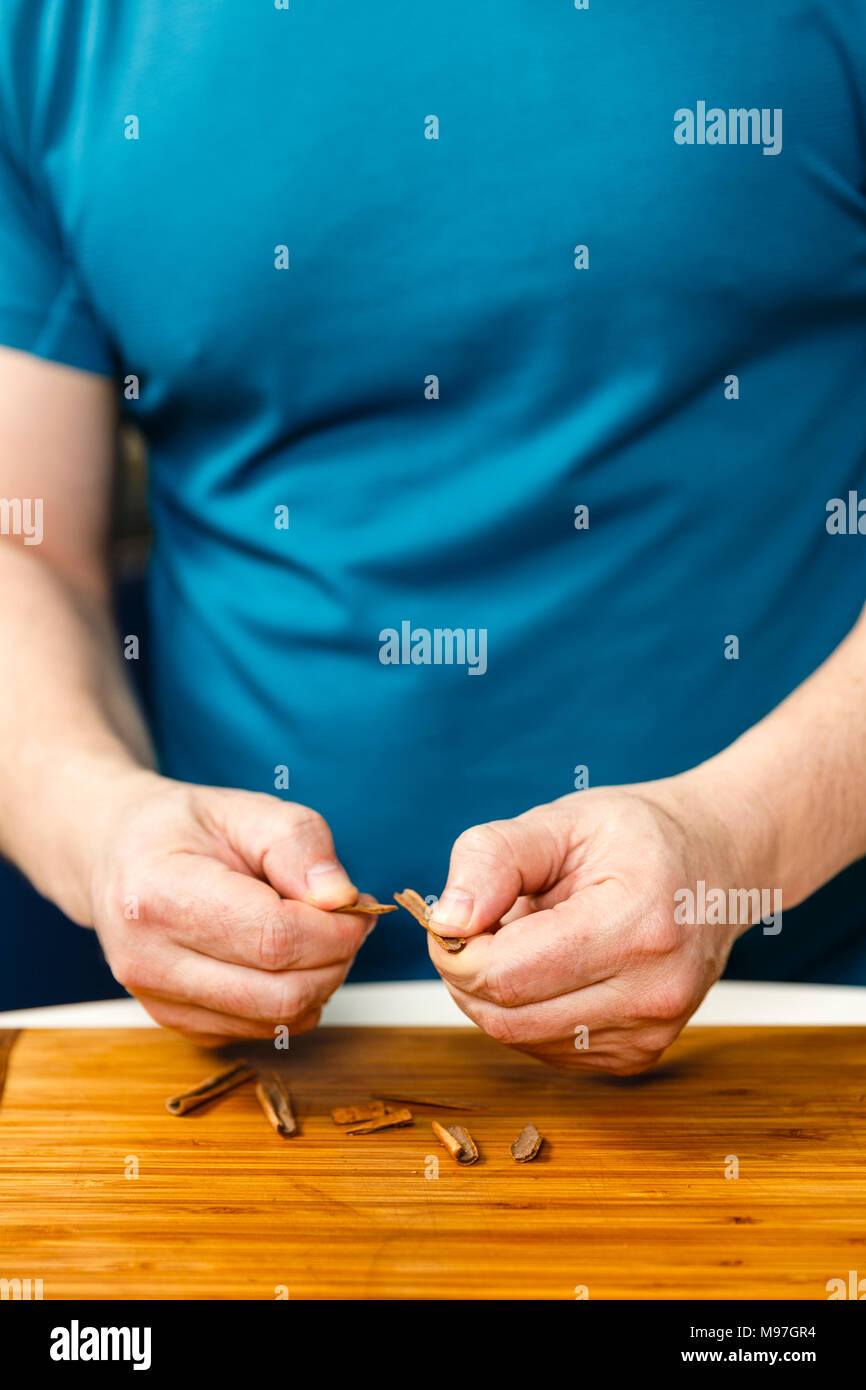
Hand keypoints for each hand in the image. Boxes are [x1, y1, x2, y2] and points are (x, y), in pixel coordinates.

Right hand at [84, 770, 371, 1043]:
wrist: (117, 857)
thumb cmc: (182, 830)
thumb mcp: (243, 809)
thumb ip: (298, 843)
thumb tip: (340, 897)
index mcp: (160, 895)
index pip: (274, 938)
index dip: (335, 929)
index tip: (358, 904)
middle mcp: (148, 959)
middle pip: (279, 991)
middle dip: (337, 958)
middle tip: (349, 920)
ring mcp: (156, 1001)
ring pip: (275, 1019)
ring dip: (321, 981)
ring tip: (321, 934)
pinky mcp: (175, 1023)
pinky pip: (260, 1030)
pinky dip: (294, 1000)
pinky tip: (289, 958)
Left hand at [429, 774, 771, 1073]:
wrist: (718, 865)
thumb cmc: (639, 836)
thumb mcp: (562, 821)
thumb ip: (494, 859)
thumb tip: (446, 920)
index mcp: (636, 925)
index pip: (507, 974)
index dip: (456, 950)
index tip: (453, 915)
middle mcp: (653, 992)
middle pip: (506, 1016)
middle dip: (468, 973)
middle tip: (477, 925)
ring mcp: (651, 1033)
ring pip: (520, 1038)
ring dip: (496, 994)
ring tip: (524, 937)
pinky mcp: (640, 1055)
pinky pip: (548, 1048)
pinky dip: (527, 1011)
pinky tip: (549, 967)